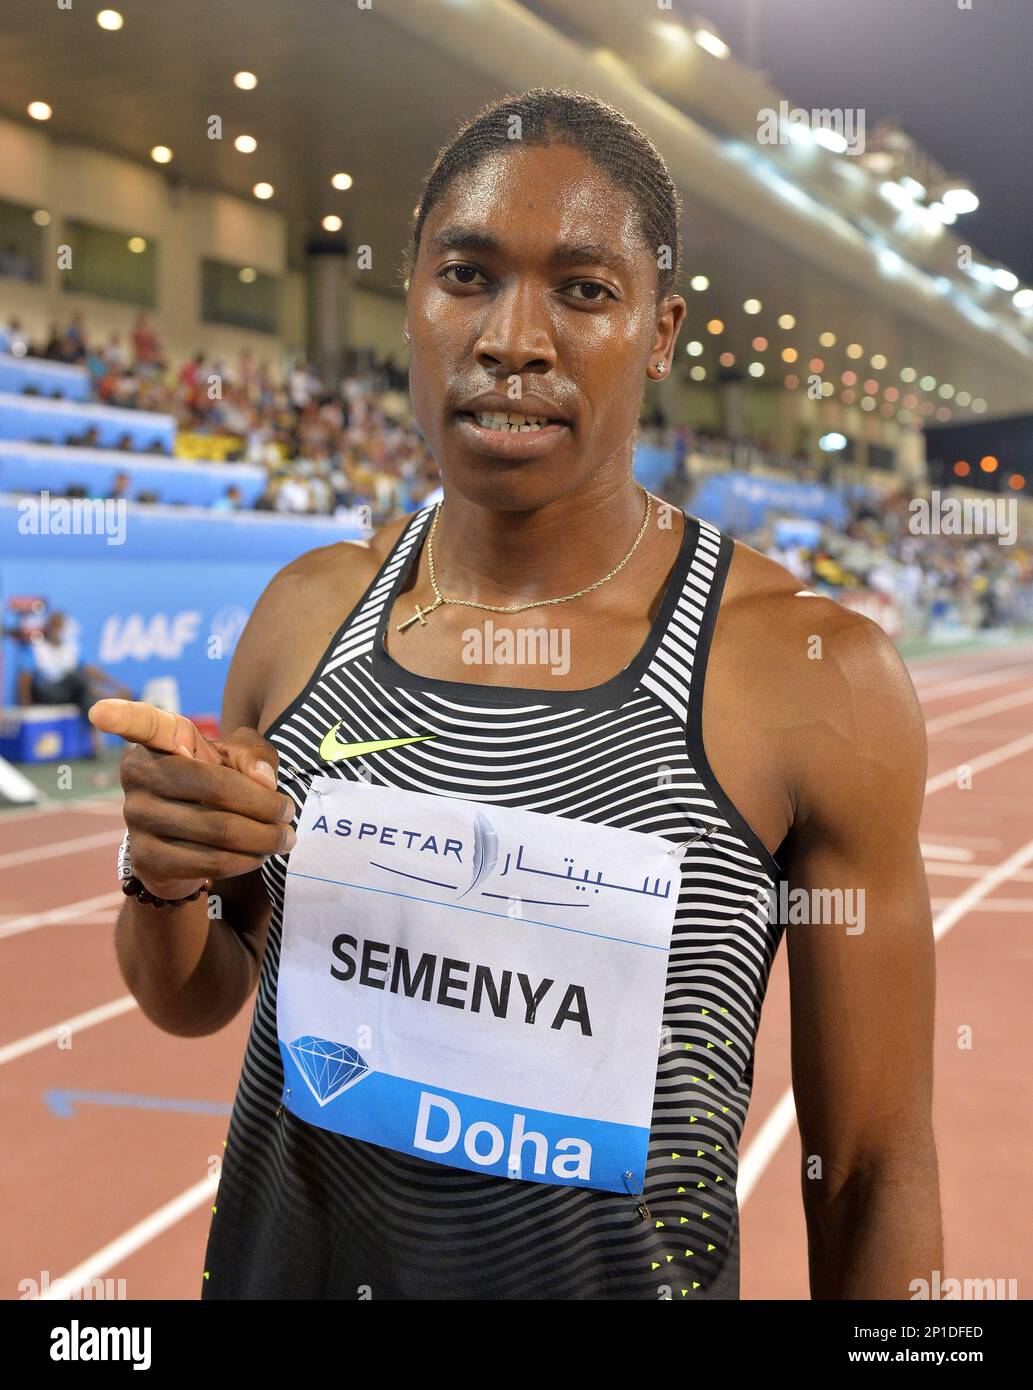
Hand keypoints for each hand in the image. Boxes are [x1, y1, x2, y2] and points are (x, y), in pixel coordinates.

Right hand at [89, 698, 295, 900]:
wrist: (188, 846)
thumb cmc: (215, 787)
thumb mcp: (238, 760)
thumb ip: (254, 754)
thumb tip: (262, 780)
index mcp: (160, 742)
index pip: (144, 725)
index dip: (124, 716)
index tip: (100, 711)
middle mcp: (140, 776)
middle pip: (216, 788)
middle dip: (265, 806)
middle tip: (289, 814)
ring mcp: (138, 819)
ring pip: (220, 830)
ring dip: (264, 838)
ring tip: (283, 838)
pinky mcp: (147, 858)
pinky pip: (211, 862)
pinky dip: (247, 860)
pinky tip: (259, 856)